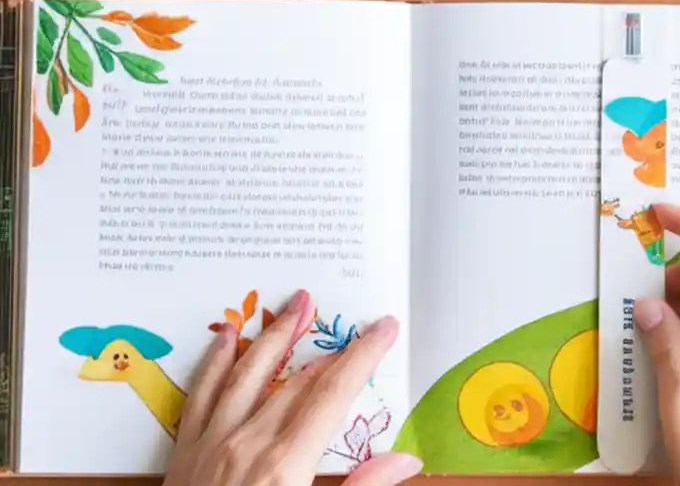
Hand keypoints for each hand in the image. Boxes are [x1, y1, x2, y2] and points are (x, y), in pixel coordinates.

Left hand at [163, 290, 420, 485]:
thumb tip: (405, 461)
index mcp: (284, 465)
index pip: (334, 394)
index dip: (362, 356)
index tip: (383, 329)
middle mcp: (246, 444)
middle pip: (296, 379)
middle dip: (327, 344)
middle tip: (350, 319)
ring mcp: (210, 445)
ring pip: (246, 374)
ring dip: (273, 336)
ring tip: (293, 304)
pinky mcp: (184, 455)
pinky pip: (200, 394)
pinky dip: (214, 362)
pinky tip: (224, 339)